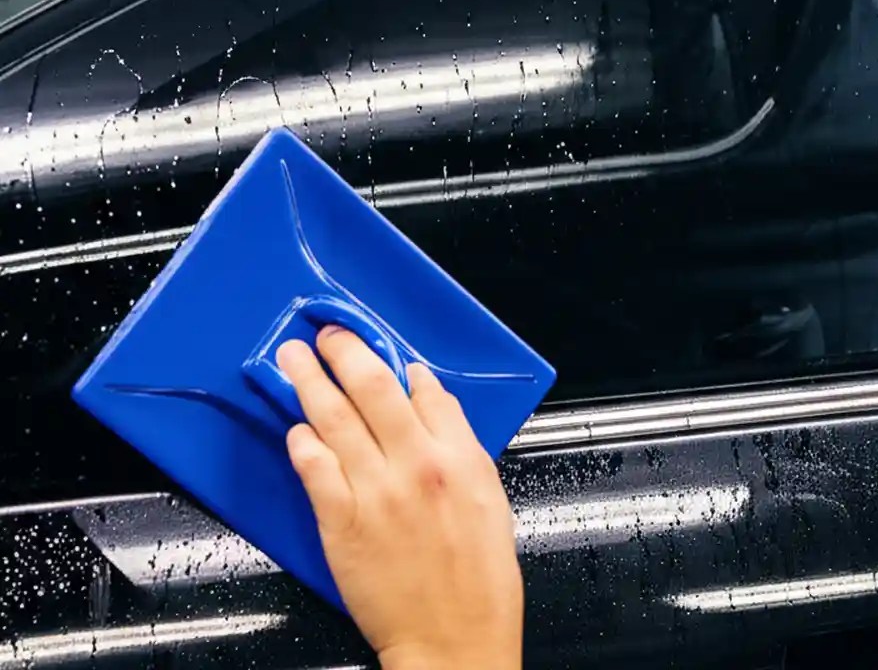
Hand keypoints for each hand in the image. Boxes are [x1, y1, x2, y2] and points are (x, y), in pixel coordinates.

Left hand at [277, 327, 522, 669]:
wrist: (454, 637)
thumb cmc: (477, 578)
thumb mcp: (489, 499)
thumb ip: (460, 443)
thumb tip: (430, 398)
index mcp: (459, 459)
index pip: (426, 390)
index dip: (398, 364)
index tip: (381, 350)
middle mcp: (417, 466)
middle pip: (373, 389)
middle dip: (344, 352)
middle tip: (326, 335)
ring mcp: (376, 492)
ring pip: (334, 418)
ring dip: (309, 381)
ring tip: (292, 359)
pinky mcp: (341, 522)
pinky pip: (314, 467)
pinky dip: (303, 441)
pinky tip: (296, 429)